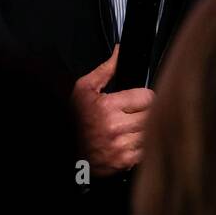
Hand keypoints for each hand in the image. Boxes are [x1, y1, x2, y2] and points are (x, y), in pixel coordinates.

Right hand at [71, 45, 153, 176]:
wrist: (62, 149)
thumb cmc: (73, 118)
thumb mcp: (84, 90)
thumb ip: (106, 70)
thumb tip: (120, 50)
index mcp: (108, 106)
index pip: (147, 98)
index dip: (145, 98)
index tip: (140, 101)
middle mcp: (116, 127)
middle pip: (153, 116)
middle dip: (148, 113)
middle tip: (138, 114)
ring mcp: (121, 147)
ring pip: (152, 134)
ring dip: (147, 130)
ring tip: (135, 128)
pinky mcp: (123, 163)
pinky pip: (146, 151)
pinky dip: (143, 147)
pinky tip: (131, 142)